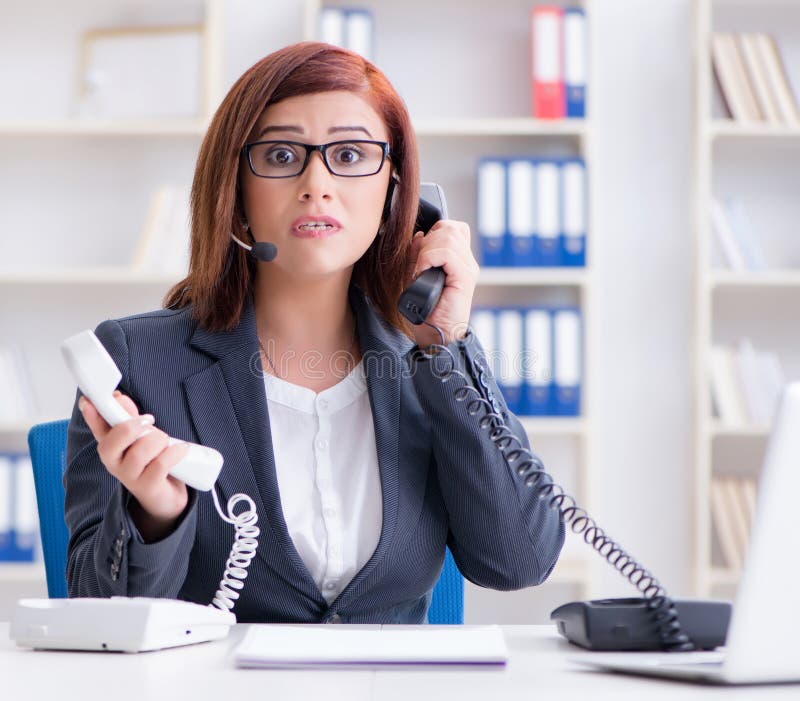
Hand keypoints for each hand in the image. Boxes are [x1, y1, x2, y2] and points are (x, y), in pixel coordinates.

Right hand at [79, 391, 189, 541]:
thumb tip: (118, 398)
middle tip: (149, 421)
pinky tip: (181, 449)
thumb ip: (132, 418)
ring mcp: (129, 476)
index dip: (92, 414)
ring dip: (158, 440)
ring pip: (139, 452)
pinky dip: (173, 453)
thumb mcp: (142, 437)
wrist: (165, 496)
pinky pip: (160, 465)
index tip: (88, 400)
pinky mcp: (147, 486)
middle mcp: (114, 462)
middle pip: (112, 442)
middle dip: (131, 426)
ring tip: (166, 442)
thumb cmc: (152, 462)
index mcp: (112, 446)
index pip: (97, 428)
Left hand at [407, 219, 479, 348]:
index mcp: (459, 261)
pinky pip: (446, 253)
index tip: (422, 254)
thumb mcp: (415, 276)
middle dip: (428, 240)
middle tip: (419, 264)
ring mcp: (468, 269)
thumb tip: (418, 235)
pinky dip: (428, 258)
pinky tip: (422, 272)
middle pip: (449, 228)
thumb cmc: (425, 312)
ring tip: (420, 270)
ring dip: (427, 250)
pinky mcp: (465, 278)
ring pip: (447, 236)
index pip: (452, 228)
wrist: (435, 336)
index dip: (433, 233)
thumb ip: (418, 255)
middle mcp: (467, 263)